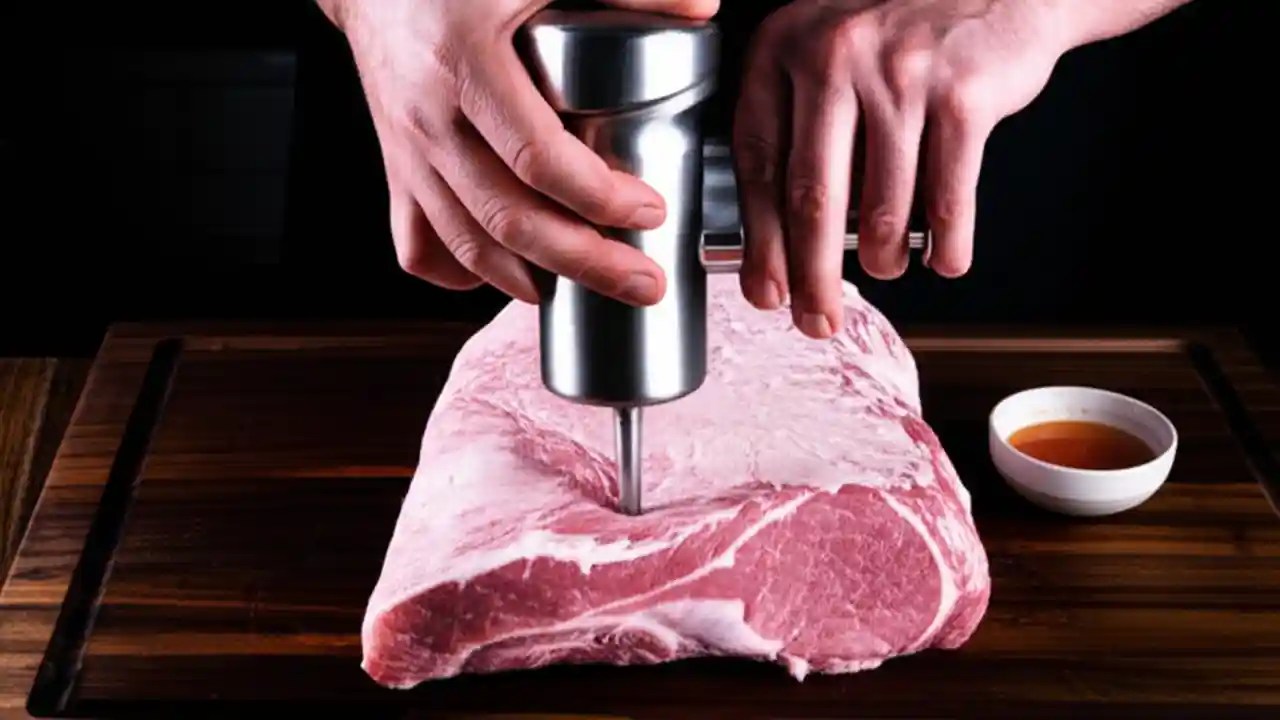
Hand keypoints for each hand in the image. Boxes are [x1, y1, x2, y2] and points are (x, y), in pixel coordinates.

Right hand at [318, 0, 718, 305]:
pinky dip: (465, 274)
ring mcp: (407, 153)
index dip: (598, 196)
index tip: (650, 210)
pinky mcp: (396, 172)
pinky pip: (420, 246)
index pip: (536, 156)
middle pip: (508, 219)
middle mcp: (429, 118)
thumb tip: (703, 8)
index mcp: (466, 62)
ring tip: (591, 292)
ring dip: (532, 282)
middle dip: (584, 262)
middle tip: (643, 281)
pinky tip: (511, 274)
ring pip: (467, 244)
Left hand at [733, 0, 1074, 337]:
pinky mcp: (962, 96)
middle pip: (812, 197)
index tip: (765, 291)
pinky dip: (946, 243)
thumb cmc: (900, 36)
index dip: (761, 242)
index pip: (759, 164)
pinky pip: (947, 198)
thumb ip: (795, 128)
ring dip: (883, 260)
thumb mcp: (826, 55)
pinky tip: (942, 259)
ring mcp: (901, 75)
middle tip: (815, 320)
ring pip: (881, 207)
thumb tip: (777, 246)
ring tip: (886, 268)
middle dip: (812, 276)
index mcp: (784, 49)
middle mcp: (834, 56)